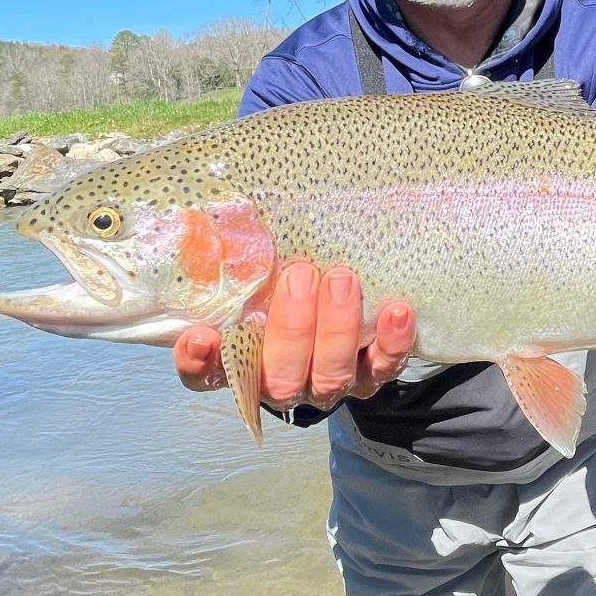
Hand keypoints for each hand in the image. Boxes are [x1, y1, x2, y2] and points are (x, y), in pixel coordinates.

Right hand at [171, 261, 416, 409]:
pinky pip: (383, 367)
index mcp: (241, 360)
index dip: (199, 362)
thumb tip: (226, 213)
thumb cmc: (284, 280)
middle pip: (280, 377)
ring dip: (337, 328)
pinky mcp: (371, 375)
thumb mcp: (258, 272)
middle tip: (300, 276)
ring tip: (342, 280)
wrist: (342, 300)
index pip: (206, 374)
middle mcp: (281, 382)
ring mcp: (327, 383)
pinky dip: (391, 342)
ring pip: (330, 374)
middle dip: (291, 328)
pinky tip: (397, 311)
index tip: (202, 336)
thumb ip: (240, 260)